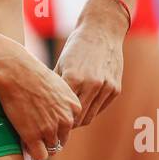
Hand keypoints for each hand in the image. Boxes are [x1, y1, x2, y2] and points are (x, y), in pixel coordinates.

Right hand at [0, 45, 81, 159]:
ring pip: (51, 149)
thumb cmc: (32, 74)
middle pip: (62, 139)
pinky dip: (34, 152)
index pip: (70, 126)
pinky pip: (40, 156)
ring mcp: (50, 129)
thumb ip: (61, 102)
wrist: (16, 72)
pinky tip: (27, 142)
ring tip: (29, 133)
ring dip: (41, 144)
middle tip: (35, 129)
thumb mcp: (57, 86)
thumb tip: (55, 113)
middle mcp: (66, 120)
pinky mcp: (34, 136)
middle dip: (50, 137)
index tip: (45, 122)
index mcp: (75, 107)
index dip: (56, 126)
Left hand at [53, 3, 124, 127]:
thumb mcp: (61, 63)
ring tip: (67, 122)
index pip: (62, 110)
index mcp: (74, 77)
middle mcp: (92, 84)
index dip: (54, 120)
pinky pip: (100, 108)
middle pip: (77, 119)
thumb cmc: (77, 46)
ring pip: (90, 117)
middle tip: (56, 128)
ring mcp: (106, 87)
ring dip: (79, 121)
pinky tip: (81, 109)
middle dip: (66, 126)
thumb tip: (43, 106)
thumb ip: (55, 85)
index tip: (47, 123)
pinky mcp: (116, 88)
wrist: (102, 31)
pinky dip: (91, 111)